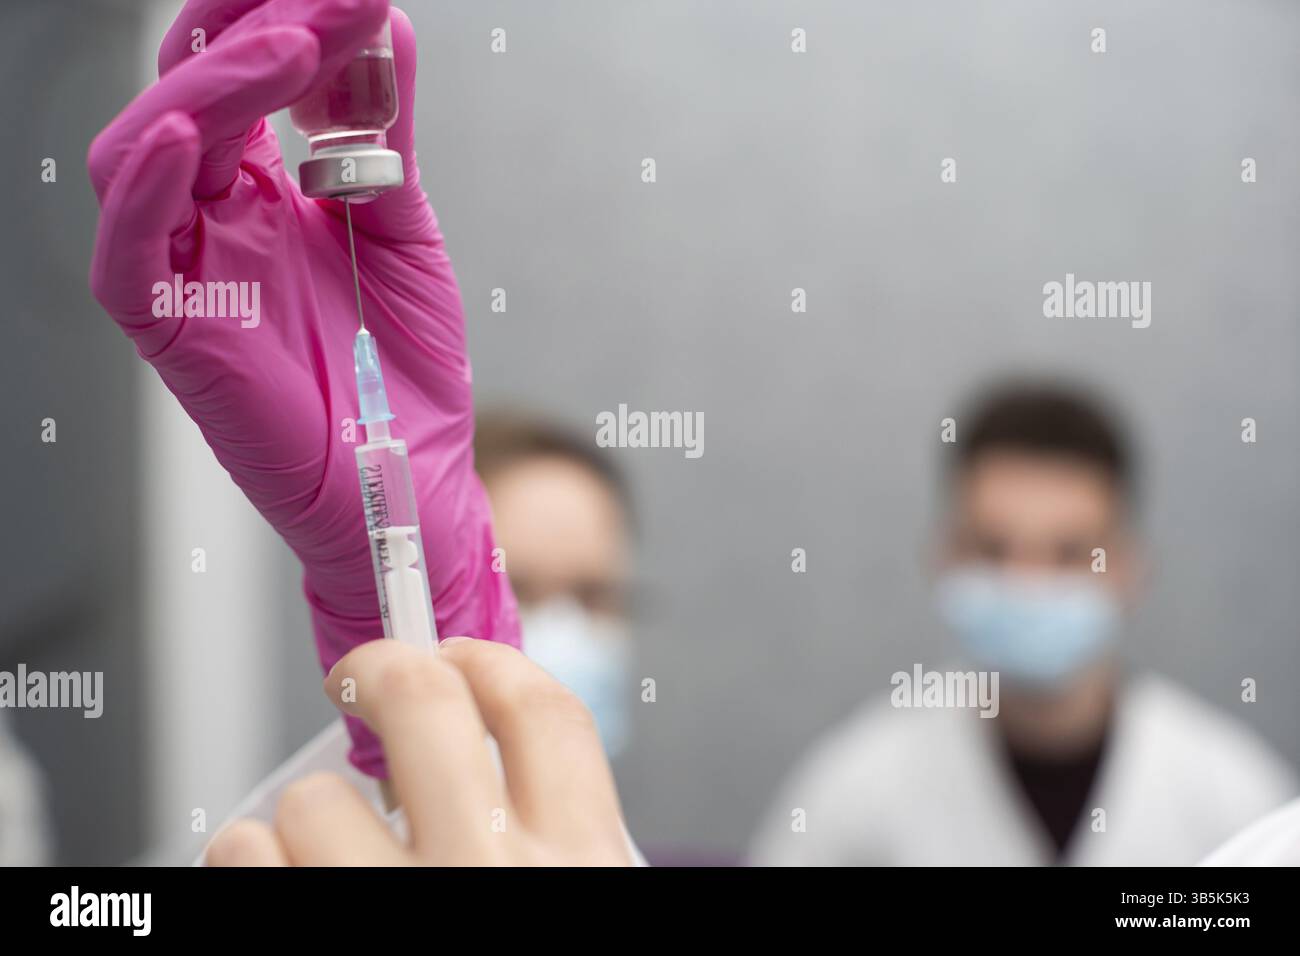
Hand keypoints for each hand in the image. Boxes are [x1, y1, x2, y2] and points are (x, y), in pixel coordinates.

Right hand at [87, 0, 519, 775]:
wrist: (411, 477)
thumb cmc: (403, 369)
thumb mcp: (402, 231)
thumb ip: (382, 140)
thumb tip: (383, 27)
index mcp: (260, 190)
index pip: (243, 78)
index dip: (279, 21)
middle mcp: (211, 217)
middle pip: (191, 94)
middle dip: (252, 32)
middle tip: (326, 0)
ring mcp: (185, 268)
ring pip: (148, 150)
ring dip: (215, 85)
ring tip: (291, 41)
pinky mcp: (170, 328)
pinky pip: (127, 248)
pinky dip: (150, 185)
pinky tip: (196, 130)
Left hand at [206, 638, 633, 865]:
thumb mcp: (578, 893)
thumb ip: (551, 832)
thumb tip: (484, 749)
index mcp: (579, 862)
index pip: (542, 711)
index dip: (490, 662)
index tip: (457, 654)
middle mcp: (491, 874)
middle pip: (424, 701)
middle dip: (380, 667)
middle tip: (363, 675)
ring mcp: (395, 906)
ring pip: (316, 796)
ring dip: (307, 809)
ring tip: (319, 844)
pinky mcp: (314, 932)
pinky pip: (245, 853)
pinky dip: (247, 854)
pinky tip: (273, 870)